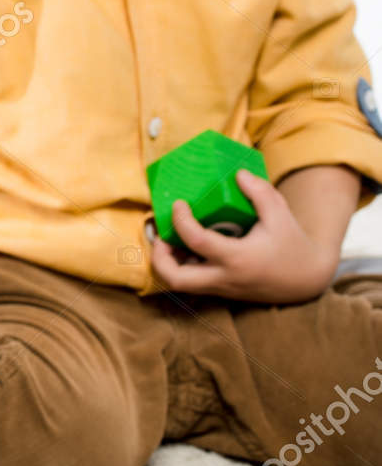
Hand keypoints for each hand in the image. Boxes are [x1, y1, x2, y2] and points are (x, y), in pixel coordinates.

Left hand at [151, 168, 337, 302]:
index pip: (196, 240)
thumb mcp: (280, 213)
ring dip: (168, 264)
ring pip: (180, 286)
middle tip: (161, 235)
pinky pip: (193, 284)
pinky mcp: (222, 292)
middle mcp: (224, 277)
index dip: (180, 220)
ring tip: (170, 241)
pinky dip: (183, 267)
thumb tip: (238, 174)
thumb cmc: (292, 244)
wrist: (306, 280)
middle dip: (159, 257)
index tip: (178, 204)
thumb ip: (259, 192)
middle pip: (175, 279)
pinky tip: (187, 248)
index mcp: (237, 258)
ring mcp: (221, 288)